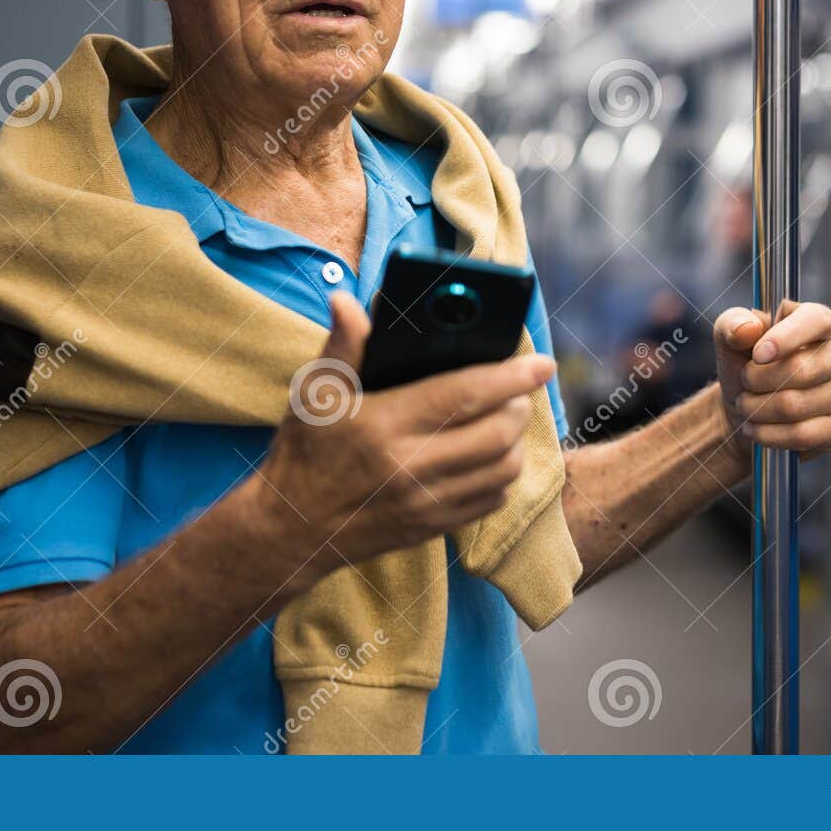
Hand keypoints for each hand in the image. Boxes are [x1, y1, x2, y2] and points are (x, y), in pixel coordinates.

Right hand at [257, 291, 554, 569]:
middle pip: (497, 434)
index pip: (464, 395)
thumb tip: (347, 301)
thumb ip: (342, 346)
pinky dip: (503, 474)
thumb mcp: (315, 393)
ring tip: (507, 415)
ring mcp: (424, 503)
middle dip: (519, 404)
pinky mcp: (432, 528)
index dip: (510, 376)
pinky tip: (491, 454)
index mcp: (382, 425)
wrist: (290, 528)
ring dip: (517, 439)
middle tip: (518, 386)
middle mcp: (409, 468)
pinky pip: (491, 501)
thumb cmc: (303, 451)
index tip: (541, 363)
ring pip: (503, 470)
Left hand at [713, 300, 830, 460]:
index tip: (757, 355)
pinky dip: (769, 435)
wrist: (746, 406)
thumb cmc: (744, 364)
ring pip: (794, 405)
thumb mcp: (729, 337)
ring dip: (756, 409)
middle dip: (756, 380)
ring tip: (745, 404)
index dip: (784, 339)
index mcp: (821, 320)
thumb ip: (732, 324)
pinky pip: (803, 434)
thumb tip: (748, 328)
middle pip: (799, 369)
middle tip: (743, 383)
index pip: (814, 321)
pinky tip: (756, 428)